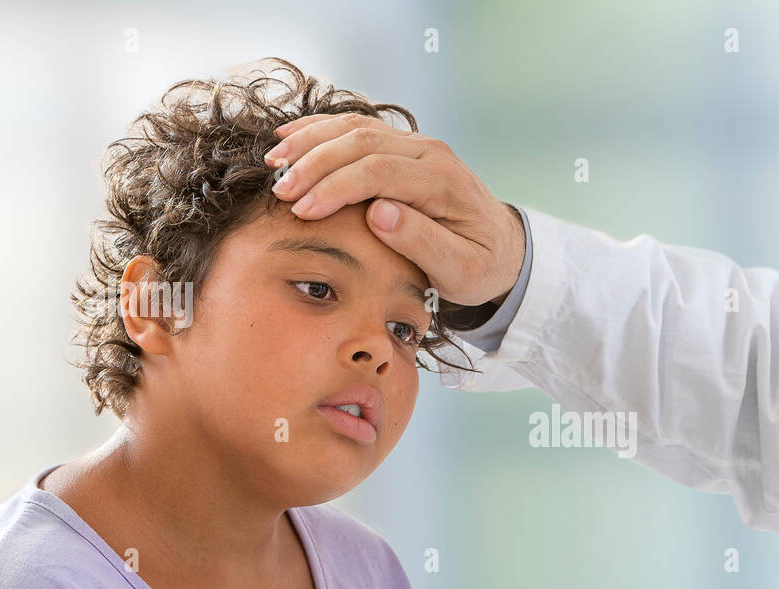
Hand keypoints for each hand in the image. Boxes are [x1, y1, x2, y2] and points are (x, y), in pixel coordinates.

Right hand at [264, 114, 525, 306]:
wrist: (504, 248)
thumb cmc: (481, 265)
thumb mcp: (461, 270)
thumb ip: (424, 242)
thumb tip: (380, 213)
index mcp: (442, 182)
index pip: (378, 171)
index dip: (336, 187)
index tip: (303, 211)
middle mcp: (429, 153)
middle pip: (362, 142)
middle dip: (315, 163)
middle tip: (279, 191)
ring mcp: (416, 146)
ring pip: (356, 128)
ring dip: (312, 142)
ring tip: (274, 164)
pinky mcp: (404, 148)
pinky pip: (358, 129)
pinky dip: (321, 131)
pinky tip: (290, 140)